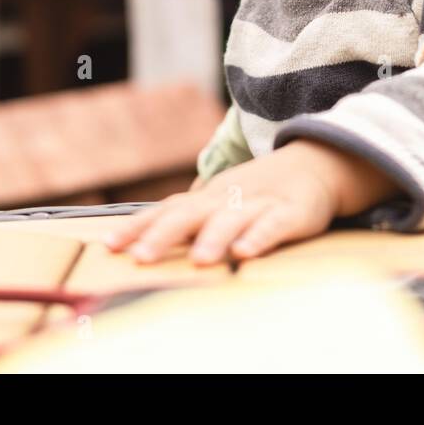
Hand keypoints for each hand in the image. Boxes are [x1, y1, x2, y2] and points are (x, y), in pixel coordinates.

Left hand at [103, 139, 392, 264]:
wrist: (314, 164)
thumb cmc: (258, 193)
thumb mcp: (219, 202)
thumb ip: (188, 221)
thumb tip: (143, 242)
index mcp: (206, 199)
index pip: (166, 210)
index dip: (138, 227)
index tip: (109, 246)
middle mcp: (226, 199)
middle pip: (189, 214)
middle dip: (163, 235)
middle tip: (139, 257)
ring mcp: (258, 204)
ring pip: (231, 219)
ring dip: (213, 238)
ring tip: (199, 260)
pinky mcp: (291, 213)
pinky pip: (273, 225)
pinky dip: (259, 237)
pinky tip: (245, 253)